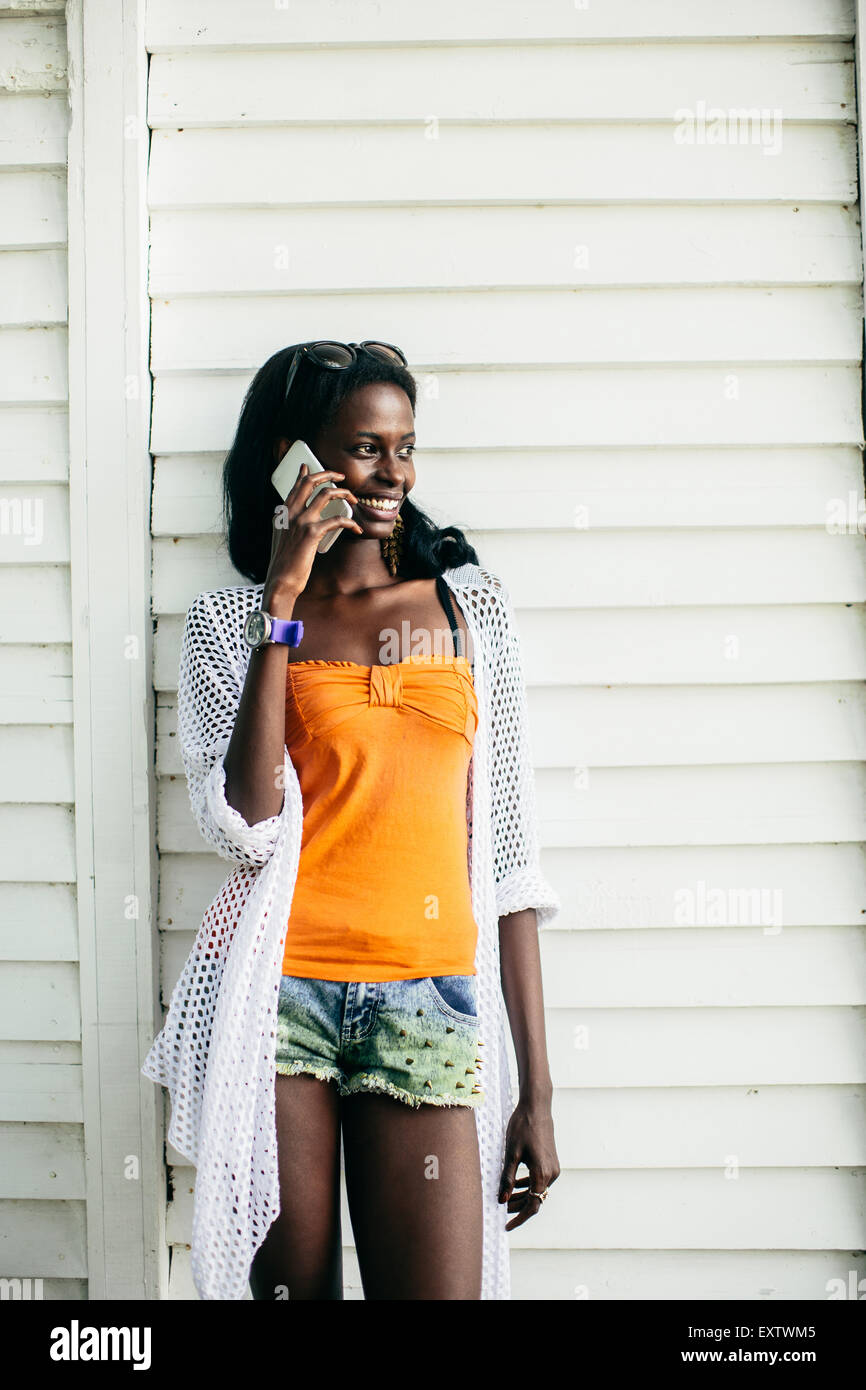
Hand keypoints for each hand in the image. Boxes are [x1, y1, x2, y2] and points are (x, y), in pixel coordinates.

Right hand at [264, 461, 362, 607]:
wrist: (280, 581)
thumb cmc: (284, 563)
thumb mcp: (281, 538)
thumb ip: (287, 524)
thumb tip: (294, 516)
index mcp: (282, 513)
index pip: (294, 486)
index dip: (305, 474)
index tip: (310, 466)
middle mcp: (290, 513)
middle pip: (310, 482)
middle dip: (328, 474)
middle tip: (341, 477)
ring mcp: (301, 521)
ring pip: (326, 494)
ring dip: (344, 493)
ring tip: (353, 499)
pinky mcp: (312, 533)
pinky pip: (336, 520)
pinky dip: (350, 522)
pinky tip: (356, 528)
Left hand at [498, 1098, 559, 1230]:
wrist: (537, 1107)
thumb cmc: (522, 1127)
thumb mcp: (511, 1154)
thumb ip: (507, 1179)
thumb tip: (502, 1200)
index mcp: (542, 1173)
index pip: (532, 1206)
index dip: (519, 1218)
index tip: (506, 1226)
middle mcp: (552, 1173)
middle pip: (535, 1199)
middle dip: (518, 1207)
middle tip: (500, 1210)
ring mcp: (554, 1167)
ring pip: (537, 1190)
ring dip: (523, 1196)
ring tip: (505, 1199)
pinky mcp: (552, 1161)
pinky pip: (540, 1180)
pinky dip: (528, 1185)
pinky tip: (516, 1184)